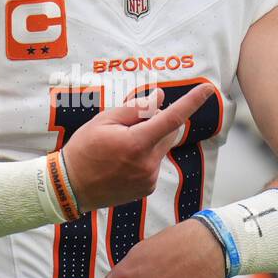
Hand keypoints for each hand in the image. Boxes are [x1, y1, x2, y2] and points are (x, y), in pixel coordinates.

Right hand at [62, 82, 213, 212]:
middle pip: (169, 131)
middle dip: (157, 121)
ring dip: (150, 140)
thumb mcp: (104, 121)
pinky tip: (121, 162)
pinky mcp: (147, 188)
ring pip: (162, 148)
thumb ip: (136, 109)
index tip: (208, 89)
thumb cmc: (83, 150)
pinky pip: (154, 163)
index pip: (172, 118)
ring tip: (120, 146)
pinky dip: (145, 156)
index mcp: (136, 144)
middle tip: (131, 122)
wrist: (69, 187)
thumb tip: (160, 98)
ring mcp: (149, 179)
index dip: (192, 101)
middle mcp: (147, 164)